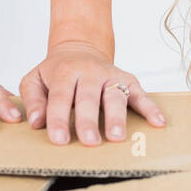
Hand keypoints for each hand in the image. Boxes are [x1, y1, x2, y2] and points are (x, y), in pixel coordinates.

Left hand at [19, 40, 165, 145]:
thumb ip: (32, 100)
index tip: (59, 139)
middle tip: (90, 142)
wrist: (79, 49)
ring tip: (117, 137)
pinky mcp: (128, 79)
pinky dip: (151, 107)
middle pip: (89, 97)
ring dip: (117, 117)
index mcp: (65, 72)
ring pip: (115, 96)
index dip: (58, 118)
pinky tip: (158, 122)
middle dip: (89, 120)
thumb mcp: (34, 79)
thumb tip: (36, 122)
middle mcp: (90, 72)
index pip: (60, 97)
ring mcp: (111, 76)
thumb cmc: (55, 72)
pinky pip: (141, 93)